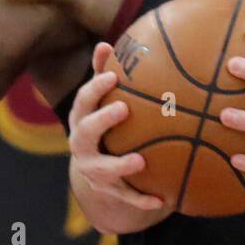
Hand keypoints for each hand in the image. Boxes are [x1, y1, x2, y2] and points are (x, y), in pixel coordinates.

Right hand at [67, 43, 166, 227]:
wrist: (97, 175)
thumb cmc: (104, 127)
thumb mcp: (101, 105)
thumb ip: (103, 77)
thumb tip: (105, 43)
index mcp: (81, 119)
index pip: (83, 101)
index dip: (95, 88)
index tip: (112, 78)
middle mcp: (81, 145)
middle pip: (86, 132)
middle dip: (103, 120)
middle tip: (123, 109)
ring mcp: (93, 170)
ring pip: (102, 169)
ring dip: (120, 165)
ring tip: (140, 160)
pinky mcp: (108, 192)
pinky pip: (126, 197)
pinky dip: (143, 200)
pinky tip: (164, 200)